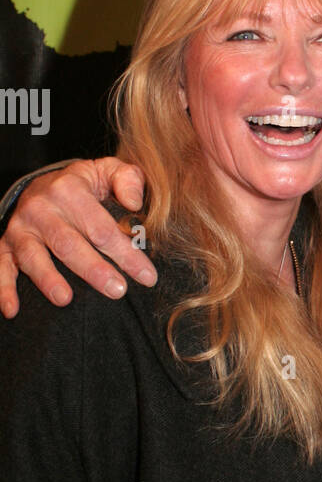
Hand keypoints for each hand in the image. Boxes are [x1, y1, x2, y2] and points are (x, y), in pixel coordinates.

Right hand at [0, 158, 155, 318]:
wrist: (40, 185)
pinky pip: (1, 267)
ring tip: (66, 299)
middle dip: (94, 269)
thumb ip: (128, 179)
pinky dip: (3, 289)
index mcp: (69, 190)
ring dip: (48, 279)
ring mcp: (21, 228)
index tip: (147, 277)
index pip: (102, 228)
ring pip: (33, 256)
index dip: (126, 253)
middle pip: (69, 244)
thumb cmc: (83, 185)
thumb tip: (135, 203)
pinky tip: (12, 309)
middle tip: (117, 290)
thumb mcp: (106, 171)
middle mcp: (41, 209)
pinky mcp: (5, 244)